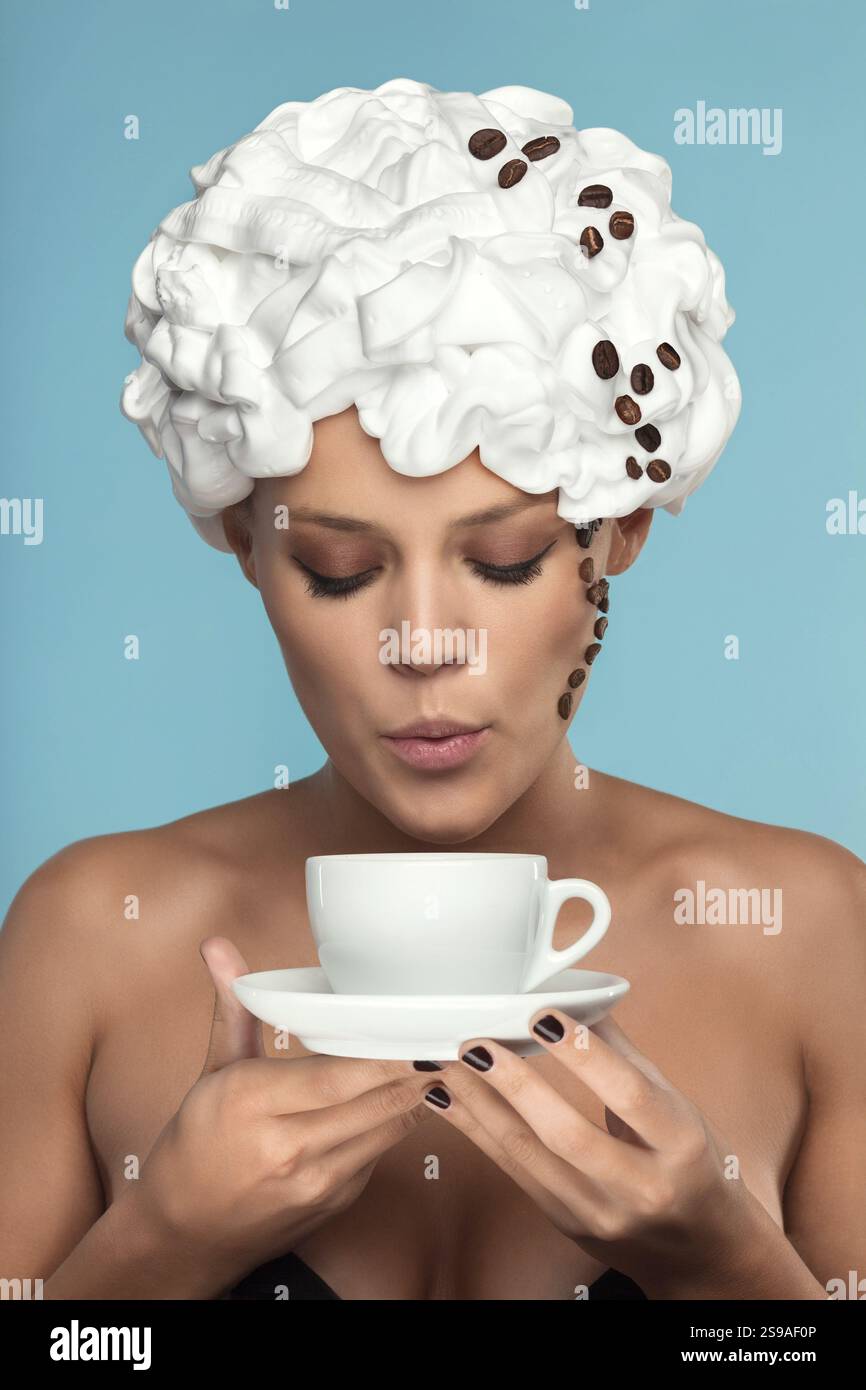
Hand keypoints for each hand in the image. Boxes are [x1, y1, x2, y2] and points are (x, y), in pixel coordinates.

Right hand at [126, 936, 433, 1291]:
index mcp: (250, 1103)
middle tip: (450, 1037)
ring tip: (443, 1059)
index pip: (333, 1077)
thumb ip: (233, 1007)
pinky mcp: (335, 1201)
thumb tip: (218, 947)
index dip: (384, 1057)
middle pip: (373, 1102)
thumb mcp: (213, 1070)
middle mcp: (286, 1147)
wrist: (185, 1232)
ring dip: (417, 1095)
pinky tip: (409, 1094)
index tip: (417, 1030)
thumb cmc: (197, 1144)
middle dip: (416, 1070)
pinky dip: (396, 1121)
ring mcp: (314, 1181)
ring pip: (388, 1129)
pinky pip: (380, 1152)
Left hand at [420, 1009, 791, 1298]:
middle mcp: (641, 1187)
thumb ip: (624, 1055)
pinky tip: (449, 1099)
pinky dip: (477, 1131)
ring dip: (480, 1106)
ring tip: (448, 1064)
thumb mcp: (677, 1105)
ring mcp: (600, 1213)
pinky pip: (514, 1172)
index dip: (583, 1054)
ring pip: (529, 1157)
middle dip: (516, 1085)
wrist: (702, 1247)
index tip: (543, 1016)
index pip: (629, 1094)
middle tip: (477, 1043)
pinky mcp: (566, 1223)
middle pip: (569, 1135)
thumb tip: (577, 999)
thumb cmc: (691, 1162)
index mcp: (679, 1145)